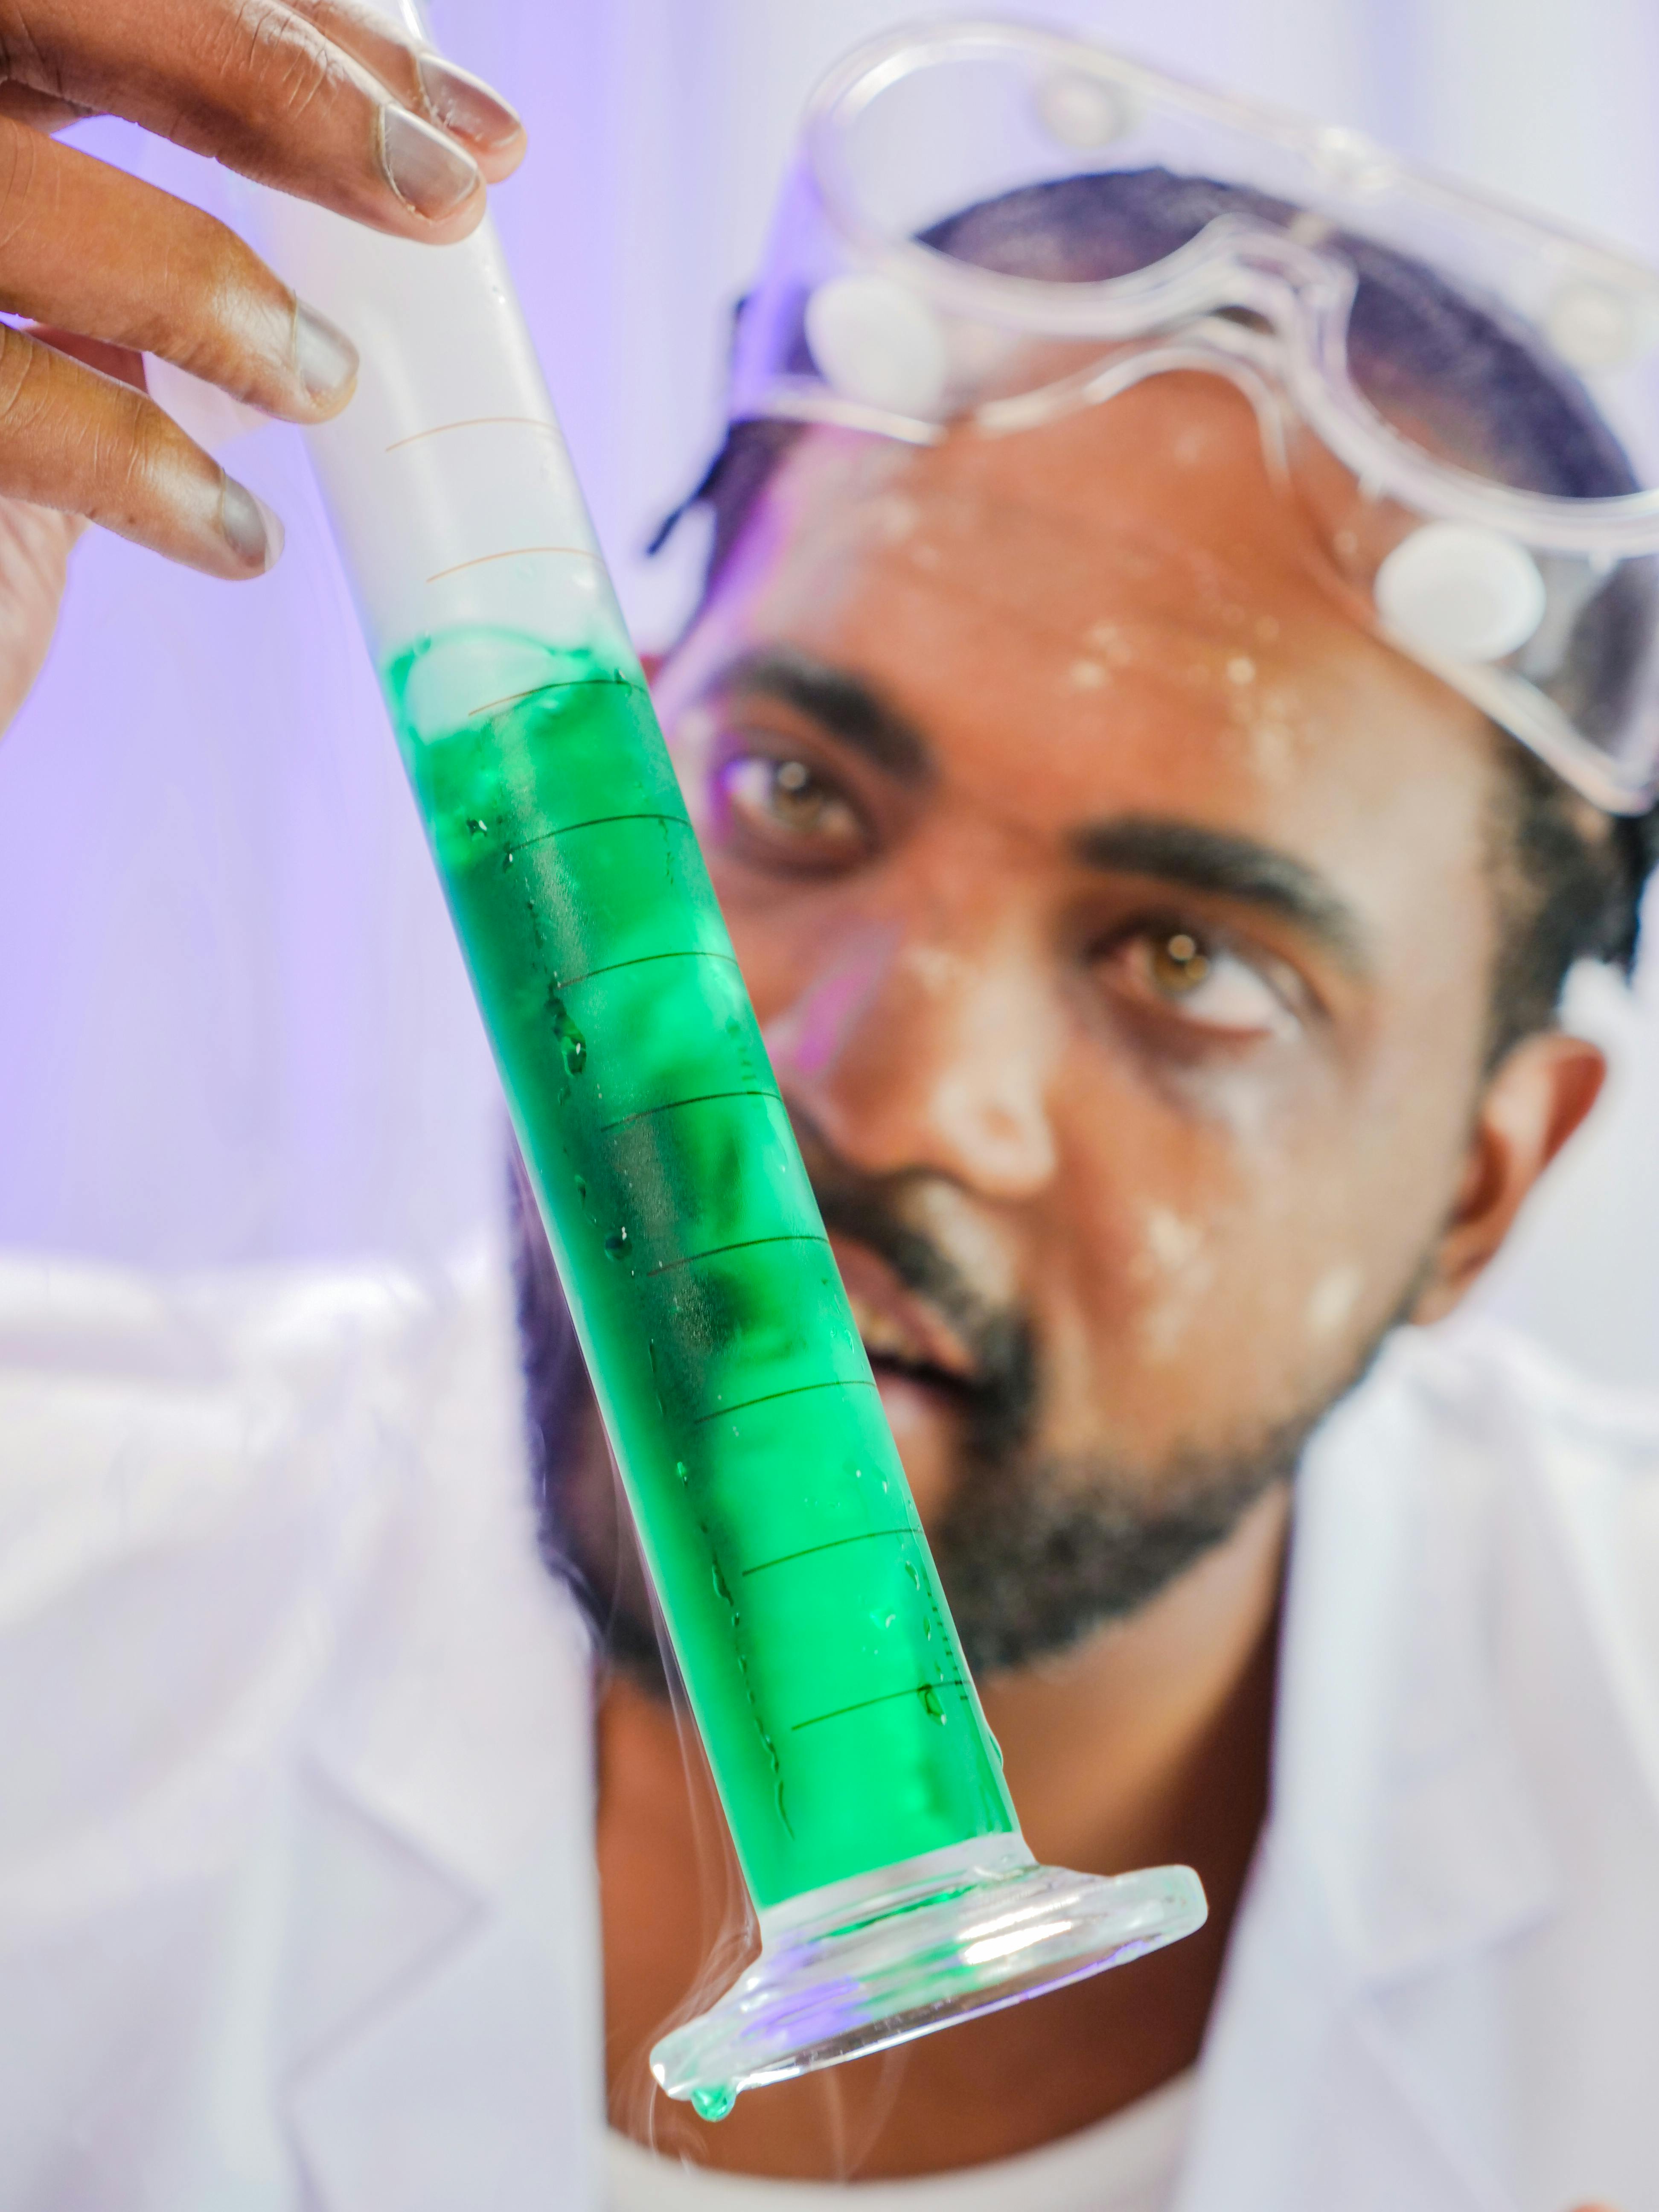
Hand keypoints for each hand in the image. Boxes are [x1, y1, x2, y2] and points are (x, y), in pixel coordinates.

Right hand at [0, 0, 524, 727]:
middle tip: (444, 203)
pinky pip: (9, 404)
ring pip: (26, 200)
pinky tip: (240, 536)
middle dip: (276, 84)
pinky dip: (138, 469)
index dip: (310, 33)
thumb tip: (353, 234)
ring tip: (321, 383)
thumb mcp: (70, 324)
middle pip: (73, 8)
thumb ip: (158, 255)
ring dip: (203, 284)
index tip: (478, 133)